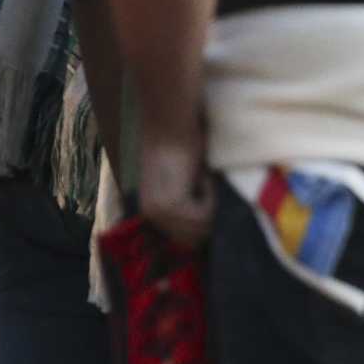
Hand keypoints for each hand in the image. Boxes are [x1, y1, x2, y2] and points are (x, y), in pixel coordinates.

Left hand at [139, 133, 214, 250]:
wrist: (172, 123)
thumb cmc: (183, 145)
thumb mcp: (186, 184)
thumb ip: (191, 207)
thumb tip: (212, 229)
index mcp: (152, 213)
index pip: (188, 240)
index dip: (205, 224)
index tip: (207, 199)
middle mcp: (151, 215)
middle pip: (197, 239)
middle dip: (209, 216)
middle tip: (204, 185)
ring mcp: (159, 211)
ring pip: (204, 228)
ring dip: (212, 204)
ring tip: (202, 178)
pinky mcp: (171, 204)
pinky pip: (206, 216)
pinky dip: (212, 196)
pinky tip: (202, 176)